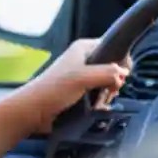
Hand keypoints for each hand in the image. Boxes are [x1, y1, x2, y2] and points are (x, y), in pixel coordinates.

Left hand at [14, 39, 129, 132]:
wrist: (34, 111)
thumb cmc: (54, 90)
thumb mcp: (82, 77)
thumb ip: (106, 73)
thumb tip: (124, 73)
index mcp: (84, 48)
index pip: (112, 46)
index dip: (121, 60)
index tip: (121, 76)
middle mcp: (84, 59)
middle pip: (112, 67)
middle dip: (114, 81)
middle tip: (109, 92)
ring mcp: (82, 76)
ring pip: (107, 82)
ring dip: (107, 94)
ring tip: (100, 102)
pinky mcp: (80, 91)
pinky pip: (99, 94)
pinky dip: (100, 101)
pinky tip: (97, 108)